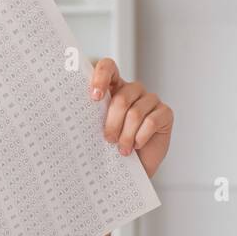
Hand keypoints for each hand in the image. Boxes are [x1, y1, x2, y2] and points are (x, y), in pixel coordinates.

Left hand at [89, 57, 173, 178]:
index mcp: (114, 87)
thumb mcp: (96, 128)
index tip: (94, 97)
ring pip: (135, 113)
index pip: (108, 67)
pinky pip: (151, 121)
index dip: (101, 77)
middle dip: (112, 123)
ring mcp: (151, 100)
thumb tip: (71, 107)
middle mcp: (133, 90)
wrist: (131, 168)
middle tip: (108, 139)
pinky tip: (136, 145)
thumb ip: (90, 113)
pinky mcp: (165, 113)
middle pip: (121, 98)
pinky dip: (140, 137)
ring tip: (122, 149)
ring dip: (126, 135)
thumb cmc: (111, 146)